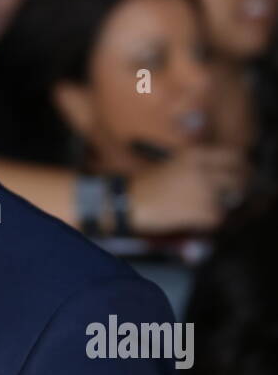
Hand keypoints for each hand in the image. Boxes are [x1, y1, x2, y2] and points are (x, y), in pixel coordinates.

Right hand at [128, 146, 248, 235]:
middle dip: (239, 187)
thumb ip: (200, 167)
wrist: (131, 202)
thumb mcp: (175, 163)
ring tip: (200, 208)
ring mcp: (206, 191)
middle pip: (239, 178)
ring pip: (229, 200)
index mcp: (196, 154)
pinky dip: (208, 220)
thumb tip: (223, 175)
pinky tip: (191, 217)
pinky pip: (217, 217)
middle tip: (232, 194)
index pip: (234, 156)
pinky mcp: (203, 211)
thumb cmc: (148, 184)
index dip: (241, 166)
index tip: (242, 172)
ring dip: (220, 205)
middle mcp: (204, 170)